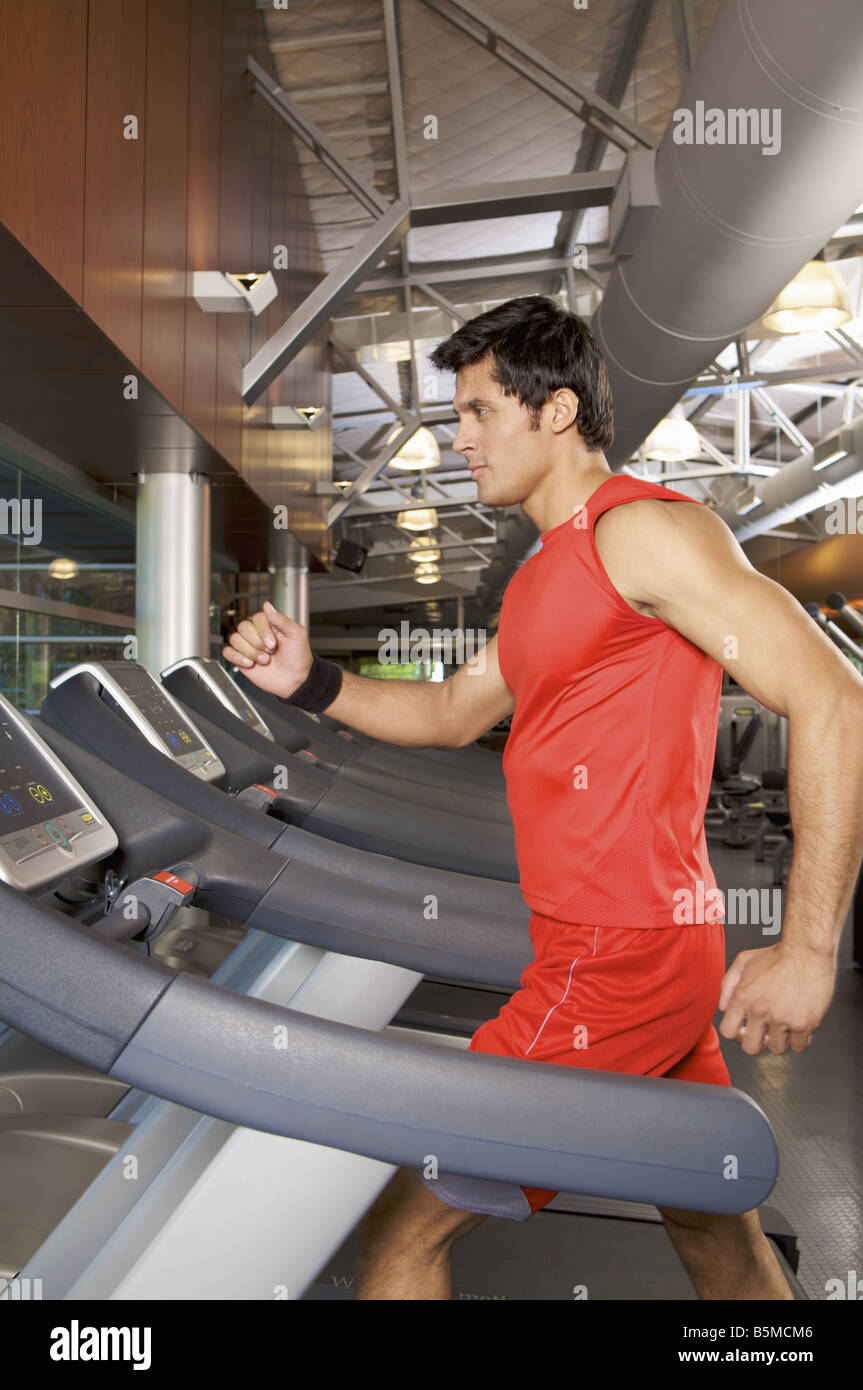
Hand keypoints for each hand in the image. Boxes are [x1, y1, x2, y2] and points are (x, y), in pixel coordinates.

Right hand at [222, 600, 312, 699]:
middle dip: (257, 643)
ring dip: (250, 652)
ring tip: (264, 660)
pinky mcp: (240, 659)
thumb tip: (267, 605)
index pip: (256, 618)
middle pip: (243, 627)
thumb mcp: (296, 634)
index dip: (263, 631)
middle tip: (270, 652)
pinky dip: (237, 658)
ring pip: (235, 639)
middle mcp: (256, 633)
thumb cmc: (298, 657)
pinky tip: (250, 663)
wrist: (295, 680)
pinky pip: (227, 652)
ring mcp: (248, 646)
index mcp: (269, 624)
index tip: (274, 644)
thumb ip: (281, 618)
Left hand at [717, 941, 835, 1056]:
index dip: (737, 1033)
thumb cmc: (778, 954)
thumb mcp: (744, 961)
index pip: (728, 1031)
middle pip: (750, 1047)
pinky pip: (799, 1046)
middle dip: (758, 1043)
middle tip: (766, 1034)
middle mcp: (760, 1010)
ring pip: (776, 1049)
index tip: (746, 1030)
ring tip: (785, 1026)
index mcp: (743, 997)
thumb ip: (728, 984)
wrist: (807, 951)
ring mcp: (781, 1019)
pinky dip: (800, 1040)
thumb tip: (723, 1007)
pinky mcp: (803, 1023)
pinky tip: (799, 1027)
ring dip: (781, 1040)